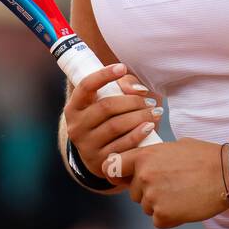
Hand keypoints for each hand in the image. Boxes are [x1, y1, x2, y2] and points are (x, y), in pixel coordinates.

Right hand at [64, 62, 163, 189]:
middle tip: (149, 100)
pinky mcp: (99, 161)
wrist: (99, 153)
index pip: (85, 86)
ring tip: (154, 112)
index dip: (103, 75)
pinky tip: (149, 127)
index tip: (122, 67)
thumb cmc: (107, 119)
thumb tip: (137, 90)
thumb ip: (122, 86)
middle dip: (132, 101)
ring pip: (115, 126)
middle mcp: (76, 126)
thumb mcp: (108, 99)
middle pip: (106, 107)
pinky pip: (121, 146)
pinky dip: (138, 134)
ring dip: (139, 117)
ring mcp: (86, 146)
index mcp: (74, 107)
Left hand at [105, 138, 228, 228]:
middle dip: (147, 192)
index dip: (118, 175)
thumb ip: (154, 156)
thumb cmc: (205, 157)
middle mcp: (143, 177)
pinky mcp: (163, 216)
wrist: (227, 174)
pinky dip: (169, 218)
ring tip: (182, 195)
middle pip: (133, 192)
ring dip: (160, 205)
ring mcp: (152, 197)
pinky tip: (185, 206)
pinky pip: (158, 220)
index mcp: (144, 156)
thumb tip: (146, 162)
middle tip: (171, 187)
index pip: (113, 167)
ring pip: (146, 207)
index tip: (123, 179)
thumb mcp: (174, 146)